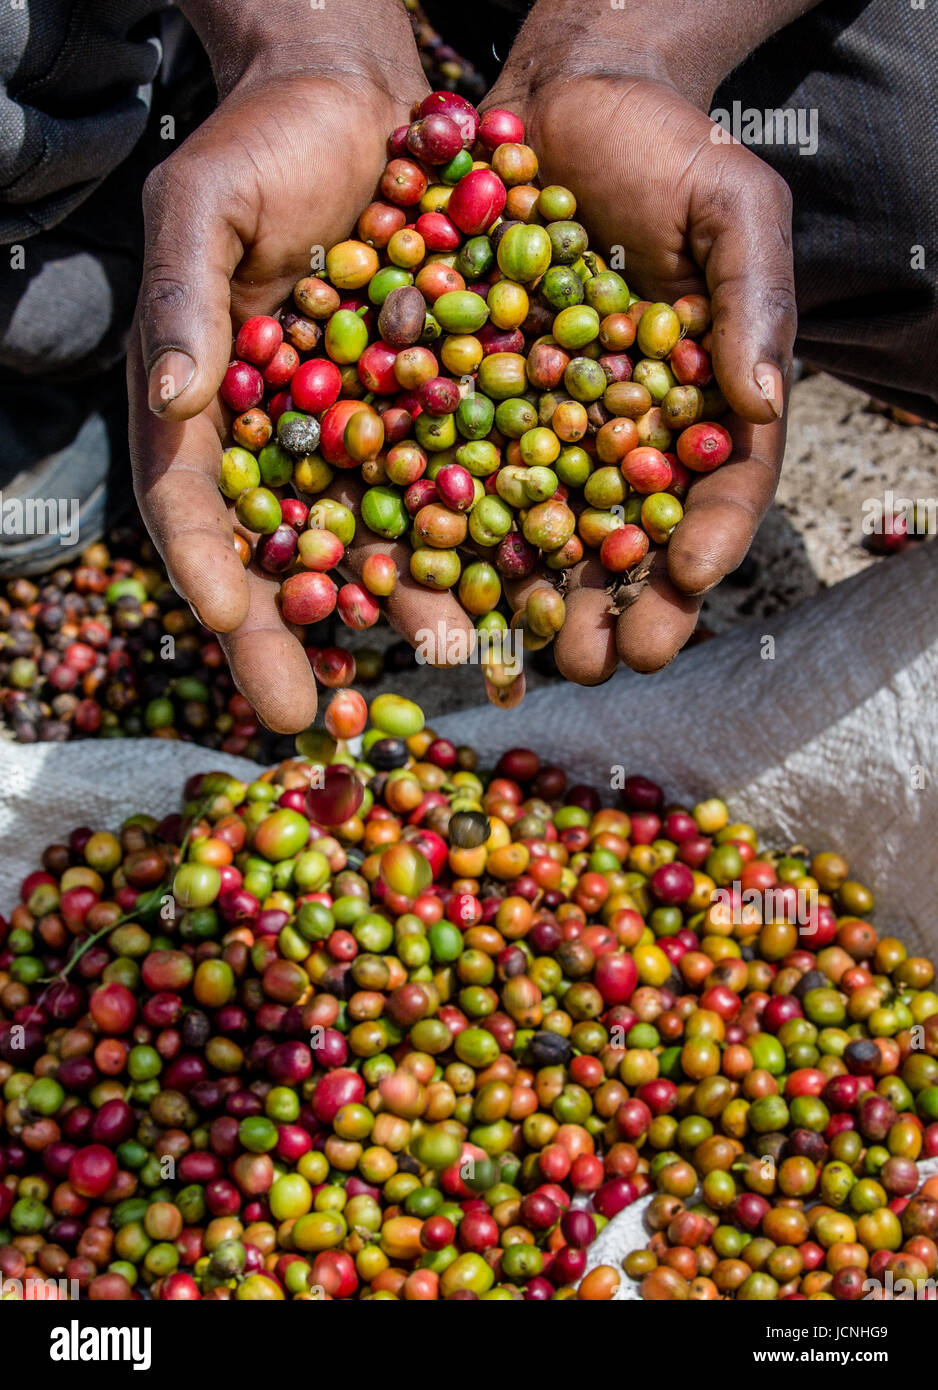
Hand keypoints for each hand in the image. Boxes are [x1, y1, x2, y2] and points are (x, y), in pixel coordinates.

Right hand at [129, 52, 433, 733]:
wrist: (361, 109)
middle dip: (295, 636)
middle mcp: (283, 443)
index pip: (194, 502)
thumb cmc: (261, 149)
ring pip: (378, 539)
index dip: (206, 564)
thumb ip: (182, 300)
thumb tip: (172, 398)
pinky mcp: (436, 416)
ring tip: (439, 667)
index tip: (227, 622)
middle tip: (309, 719)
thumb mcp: (203, 206)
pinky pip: (457, 486)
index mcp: (208, 409)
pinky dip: (482, 539)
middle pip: (284, 551)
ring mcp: (361, 438)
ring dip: (404, 609)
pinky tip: (514, 588)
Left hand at [483, 73, 794, 682]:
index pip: (717, 486)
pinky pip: (451, 478)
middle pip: (624, 535)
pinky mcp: (464, 409)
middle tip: (603, 660)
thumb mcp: (731, 206)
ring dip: (528, 601)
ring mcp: (540, 429)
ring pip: (539, 531)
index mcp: (696, 406)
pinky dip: (441, 534)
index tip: (690, 582)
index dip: (708, 538)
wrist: (555, 105)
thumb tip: (761, 401)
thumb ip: (752, 299)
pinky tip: (426, 588)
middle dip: (615, 604)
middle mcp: (620, 436)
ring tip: (516, 655)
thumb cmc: (662, 151)